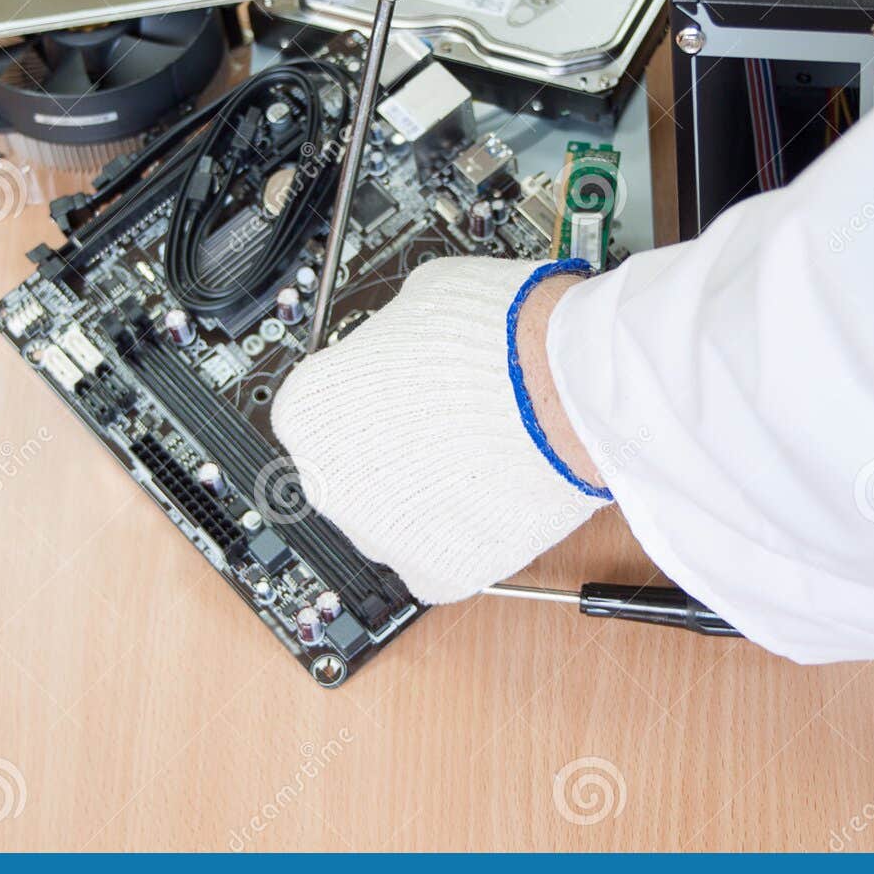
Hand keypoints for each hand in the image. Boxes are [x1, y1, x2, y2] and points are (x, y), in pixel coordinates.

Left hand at [272, 257, 608, 602]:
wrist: (566, 387)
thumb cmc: (494, 333)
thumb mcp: (419, 300)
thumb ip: (391, 336)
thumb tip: (401, 342)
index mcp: (308, 411)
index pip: (319, 411)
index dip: (365, 396)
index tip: (394, 392)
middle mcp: (328, 483)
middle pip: (350, 471)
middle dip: (391, 451)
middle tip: (443, 423)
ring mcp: (380, 536)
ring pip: (395, 519)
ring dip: (427, 494)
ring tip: (480, 453)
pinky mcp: (438, 572)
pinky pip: (444, 552)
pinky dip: (468, 530)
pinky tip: (497, 491)